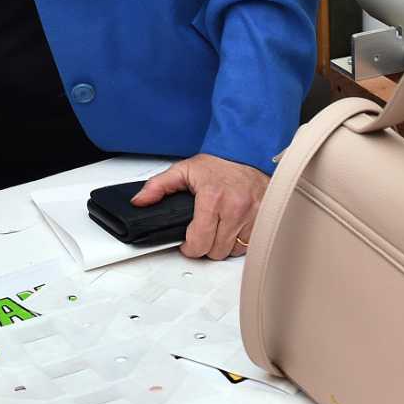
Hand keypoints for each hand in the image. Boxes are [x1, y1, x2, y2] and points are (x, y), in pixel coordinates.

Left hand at [134, 154, 267, 259]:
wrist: (247, 152)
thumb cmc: (219, 163)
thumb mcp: (184, 170)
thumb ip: (158, 186)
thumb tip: (140, 201)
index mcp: (213, 198)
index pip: (199, 242)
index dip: (188, 247)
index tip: (187, 242)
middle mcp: (235, 208)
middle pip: (215, 251)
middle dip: (205, 246)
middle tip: (201, 234)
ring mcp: (252, 215)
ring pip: (232, 251)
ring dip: (223, 245)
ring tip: (217, 230)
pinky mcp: (263, 219)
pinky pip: (249, 244)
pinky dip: (239, 241)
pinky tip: (232, 229)